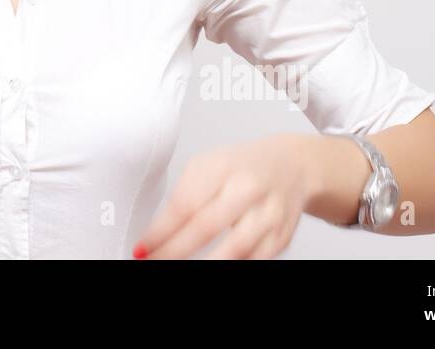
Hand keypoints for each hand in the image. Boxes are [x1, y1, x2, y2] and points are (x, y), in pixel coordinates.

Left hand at [134, 134, 311, 258]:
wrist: (291, 166)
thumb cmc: (240, 168)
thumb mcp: (207, 166)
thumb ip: (185, 194)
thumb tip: (158, 232)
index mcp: (223, 166)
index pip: (185, 202)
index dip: (161, 231)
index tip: (143, 248)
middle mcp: (248, 189)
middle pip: (206, 227)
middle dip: (175, 251)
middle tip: (153, 261)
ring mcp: (269, 214)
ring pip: (234, 250)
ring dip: (204, 265)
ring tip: (178, 268)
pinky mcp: (281, 237)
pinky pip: (253, 260)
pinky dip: (231, 266)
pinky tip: (211, 265)